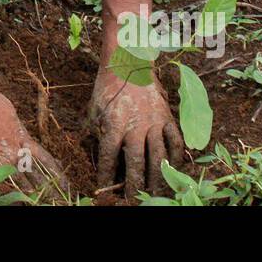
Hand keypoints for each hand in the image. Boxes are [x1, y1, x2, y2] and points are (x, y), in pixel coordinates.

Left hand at [88, 65, 184, 199]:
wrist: (128, 62)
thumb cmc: (107, 88)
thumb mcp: (93, 108)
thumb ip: (92, 131)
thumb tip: (85, 151)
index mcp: (114, 123)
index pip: (109, 156)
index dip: (106, 175)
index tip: (103, 188)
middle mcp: (136, 125)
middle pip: (137, 162)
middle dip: (135, 185)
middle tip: (133, 200)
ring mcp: (154, 121)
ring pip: (159, 156)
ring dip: (157, 178)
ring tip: (156, 193)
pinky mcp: (167, 116)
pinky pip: (175, 141)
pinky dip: (176, 158)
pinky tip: (173, 170)